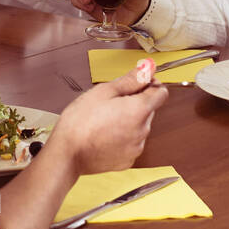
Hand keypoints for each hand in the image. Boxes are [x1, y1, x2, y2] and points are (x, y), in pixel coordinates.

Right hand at [54, 59, 168, 174]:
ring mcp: (136, 147)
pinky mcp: (127, 160)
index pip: (161, 92)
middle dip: (135, 103)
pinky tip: (104, 135)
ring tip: (103, 121)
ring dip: (128, 121)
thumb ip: (130, 80)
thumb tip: (147, 68)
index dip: (149, 85)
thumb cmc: (81, 121)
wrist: (67, 153)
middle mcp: (143, 130)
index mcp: (140, 110)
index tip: (135, 84)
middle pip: (148, 109)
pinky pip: (130, 143)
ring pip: (139, 127)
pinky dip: (122, 138)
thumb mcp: (103, 91)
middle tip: (110, 103)